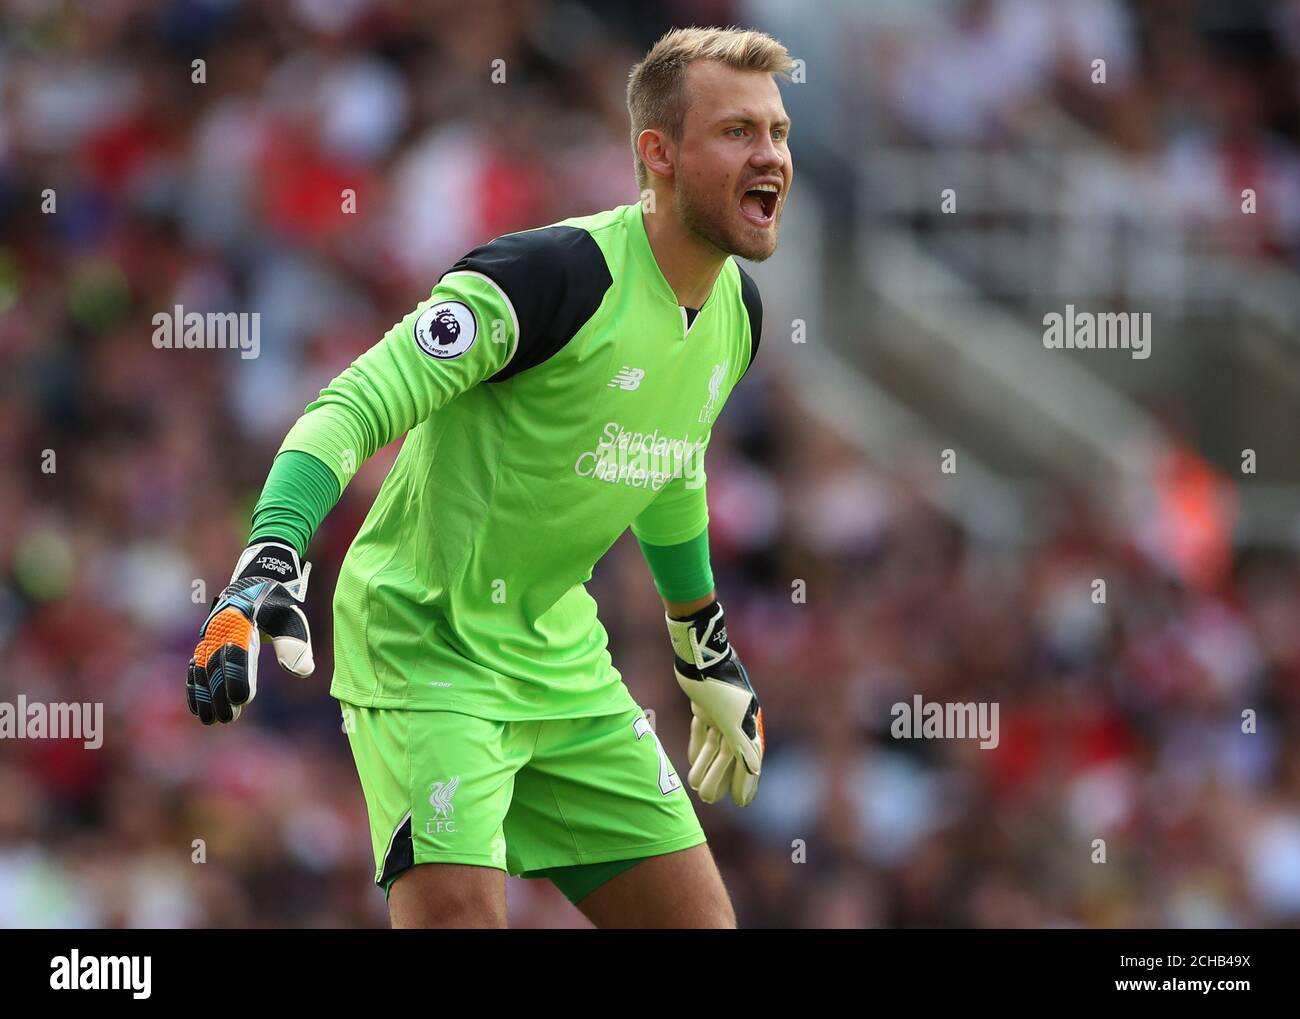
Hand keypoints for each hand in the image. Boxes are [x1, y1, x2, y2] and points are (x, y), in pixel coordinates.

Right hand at [187, 540, 314, 724]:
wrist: (252, 586)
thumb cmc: (276, 607)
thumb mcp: (290, 619)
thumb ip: (295, 644)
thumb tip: (304, 671)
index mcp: (243, 621)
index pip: (239, 653)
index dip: (239, 676)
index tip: (243, 699)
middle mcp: (221, 629)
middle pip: (217, 665)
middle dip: (220, 693)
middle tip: (229, 717)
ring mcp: (209, 637)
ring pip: (203, 669)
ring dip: (204, 695)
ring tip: (210, 719)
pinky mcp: (205, 644)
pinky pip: (196, 667)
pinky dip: (194, 687)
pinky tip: (197, 708)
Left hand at [665, 600, 763, 805]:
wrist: (698, 654)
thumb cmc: (716, 685)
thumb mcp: (729, 718)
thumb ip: (742, 744)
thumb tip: (755, 768)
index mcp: (747, 724)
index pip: (749, 760)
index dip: (746, 783)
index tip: (742, 803)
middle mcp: (737, 720)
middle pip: (729, 756)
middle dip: (720, 779)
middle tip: (708, 799)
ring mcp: (721, 713)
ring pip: (714, 746)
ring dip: (707, 766)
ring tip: (696, 786)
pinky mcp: (705, 705)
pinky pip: (703, 731)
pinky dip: (698, 746)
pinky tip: (692, 761)